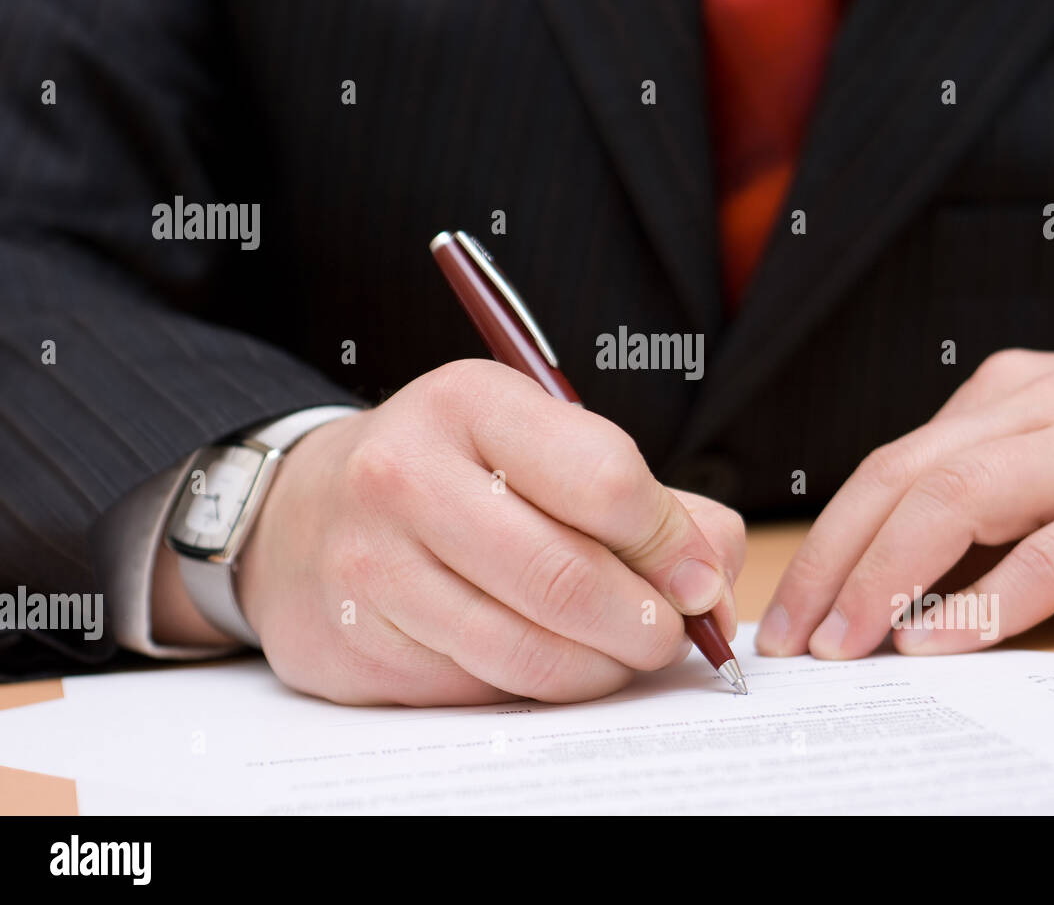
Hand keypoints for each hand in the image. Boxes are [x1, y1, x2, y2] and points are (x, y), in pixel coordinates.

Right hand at [209, 360, 742, 704]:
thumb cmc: (452, 474)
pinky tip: (546, 660)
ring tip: (619, 653)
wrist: (303, 514)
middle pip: (568, 578)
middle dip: (645, 625)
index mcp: (471, 402)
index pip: (606, 480)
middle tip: (670, 636)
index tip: (698, 579)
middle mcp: (408, 474)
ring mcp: (371, 563)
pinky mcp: (353, 642)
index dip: (672, 544)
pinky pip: (478, 687)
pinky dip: (534, 687)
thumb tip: (713, 579)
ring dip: (599, 669)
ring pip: (526, 651)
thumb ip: (648, 502)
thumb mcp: (539, 443)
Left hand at [757, 349, 1053, 658]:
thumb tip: (887, 576)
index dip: (828, 541)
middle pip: (904, 479)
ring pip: (959, 501)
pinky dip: (988, 601)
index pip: (891, 466)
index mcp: (1011, 393)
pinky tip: (939, 640)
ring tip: (847, 645)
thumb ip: (986, 492)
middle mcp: (1045, 405)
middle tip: (795, 639)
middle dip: (834, 563)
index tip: (791, 609)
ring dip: (888, 580)